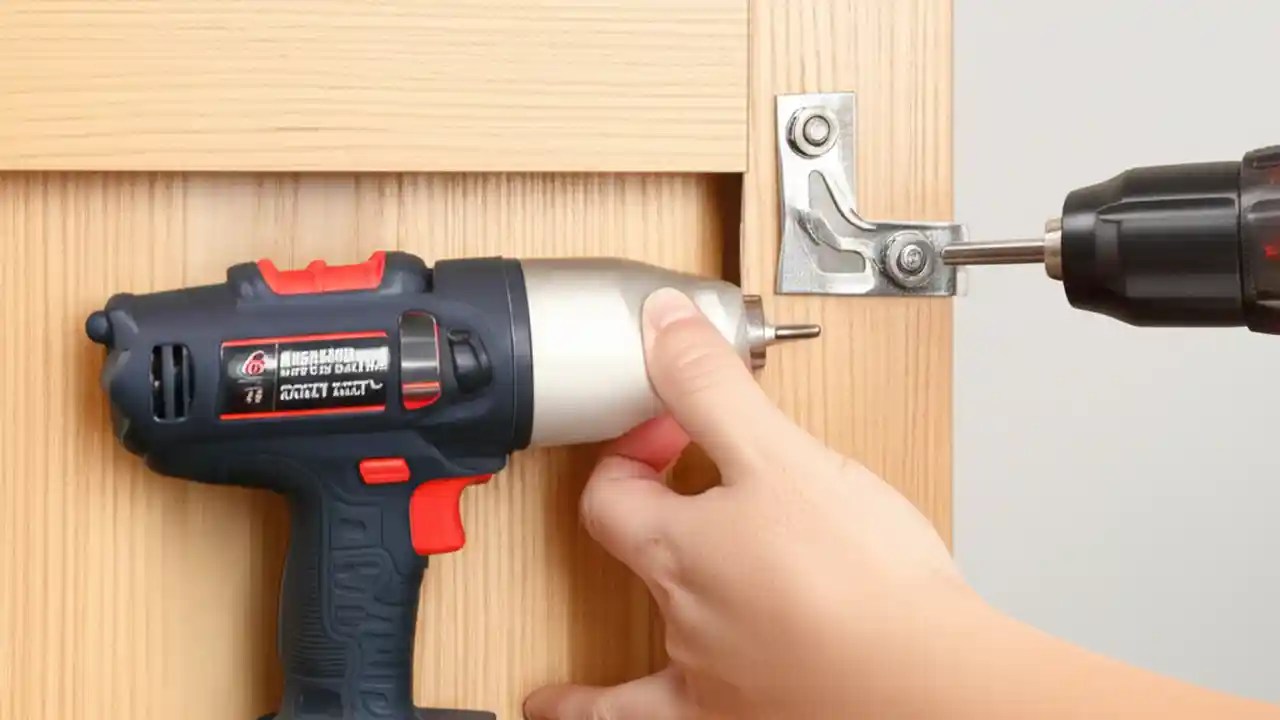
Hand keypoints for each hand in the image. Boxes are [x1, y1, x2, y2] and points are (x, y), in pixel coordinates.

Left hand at [524, 288, 978, 719]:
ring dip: (656, 589)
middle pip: (635, 547)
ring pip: (656, 626)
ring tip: (651, 573)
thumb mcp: (781, 455)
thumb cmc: (865, 585)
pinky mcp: (743, 714)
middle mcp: (681, 616)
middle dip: (654, 500)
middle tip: (683, 472)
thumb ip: (714, 386)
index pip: (612, 488)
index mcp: (677, 549)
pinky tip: (555, 710)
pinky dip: (592, 712)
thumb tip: (660, 323)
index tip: (674, 425)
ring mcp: (707, 675)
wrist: (927, 685)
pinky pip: (649, 718)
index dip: (632, 445)